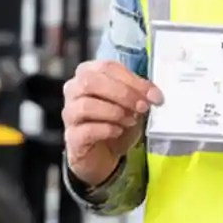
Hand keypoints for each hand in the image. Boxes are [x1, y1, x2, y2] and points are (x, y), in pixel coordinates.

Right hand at [62, 60, 163, 186]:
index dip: (132, 79)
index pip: (107, 67)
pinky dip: (106, 129)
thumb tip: (152, 94)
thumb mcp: (131, 105)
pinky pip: (86, 130)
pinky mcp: (71, 137)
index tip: (153, 94)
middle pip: (91, 82)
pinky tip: (117, 131)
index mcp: (88, 74)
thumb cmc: (115, 123)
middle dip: (122, 93)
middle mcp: (73, 90)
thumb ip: (138, 94)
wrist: (102, 155)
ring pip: (86, 105)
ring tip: (130, 120)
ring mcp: (69, 113)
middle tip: (142, 106)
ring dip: (114, 112)